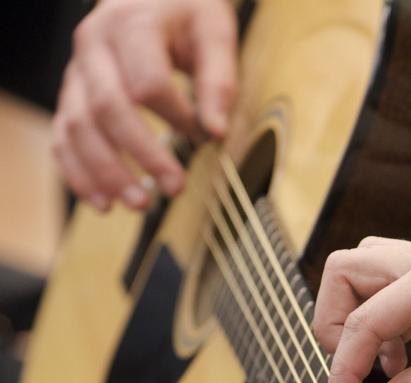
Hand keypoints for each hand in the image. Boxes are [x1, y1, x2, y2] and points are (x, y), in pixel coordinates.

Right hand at [53, 0, 236, 210]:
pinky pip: (62, 135)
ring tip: (138, 205)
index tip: (207, 137)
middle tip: (173, 189)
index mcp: (130, 25)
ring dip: (105, 172)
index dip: (178, 117)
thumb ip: (218, 81)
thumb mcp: (213, 32)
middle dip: (140, 154)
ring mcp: (76, 71)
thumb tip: (216, 132)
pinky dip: (78, 172)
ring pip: (76, 126)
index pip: (147, 82)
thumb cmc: (184, 11)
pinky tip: (101, 201)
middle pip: (107, 108)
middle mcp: (93, 46)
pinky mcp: (71, 93)